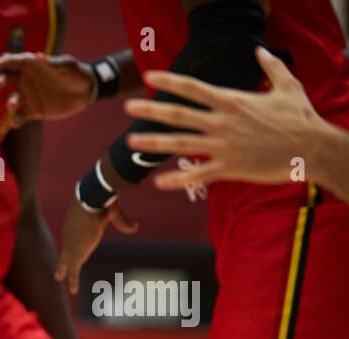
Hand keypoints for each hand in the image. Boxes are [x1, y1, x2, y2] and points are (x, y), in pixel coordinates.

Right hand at [0, 52, 94, 125]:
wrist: (86, 92)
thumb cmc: (76, 73)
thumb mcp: (67, 66)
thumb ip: (52, 63)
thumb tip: (38, 57)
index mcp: (32, 65)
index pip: (13, 62)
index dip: (1, 63)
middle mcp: (26, 80)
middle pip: (6, 79)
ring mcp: (28, 96)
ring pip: (12, 99)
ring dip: (10, 102)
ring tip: (14, 104)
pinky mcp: (33, 111)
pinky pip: (20, 116)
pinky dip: (15, 120)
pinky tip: (15, 122)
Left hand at [54, 195, 136, 294]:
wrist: (91, 199)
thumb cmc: (101, 200)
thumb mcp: (112, 212)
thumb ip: (122, 223)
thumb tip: (135, 228)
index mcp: (75, 222)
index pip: (72, 236)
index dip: (73, 244)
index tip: (72, 250)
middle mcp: (70, 234)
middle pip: (65, 250)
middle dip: (62, 261)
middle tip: (57, 274)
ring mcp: (71, 245)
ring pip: (66, 261)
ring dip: (63, 270)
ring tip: (58, 279)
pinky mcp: (76, 252)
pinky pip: (73, 270)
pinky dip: (74, 281)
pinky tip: (74, 291)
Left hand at [124, 47, 320, 190]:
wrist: (313, 148)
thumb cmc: (301, 118)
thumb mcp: (288, 85)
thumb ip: (271, 67)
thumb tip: (260, 51)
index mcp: (233, 101)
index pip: (194, 88)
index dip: (171, 82)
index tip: (150, 77)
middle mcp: (223, 122)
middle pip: (180, 115)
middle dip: (152, 111)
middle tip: (129, 107)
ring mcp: (224, 146)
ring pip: (181, 144)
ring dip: (154, 143)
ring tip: (131, 142)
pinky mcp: (230, 168)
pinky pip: (198, 175)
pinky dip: (178, 180)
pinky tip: (159, 182)